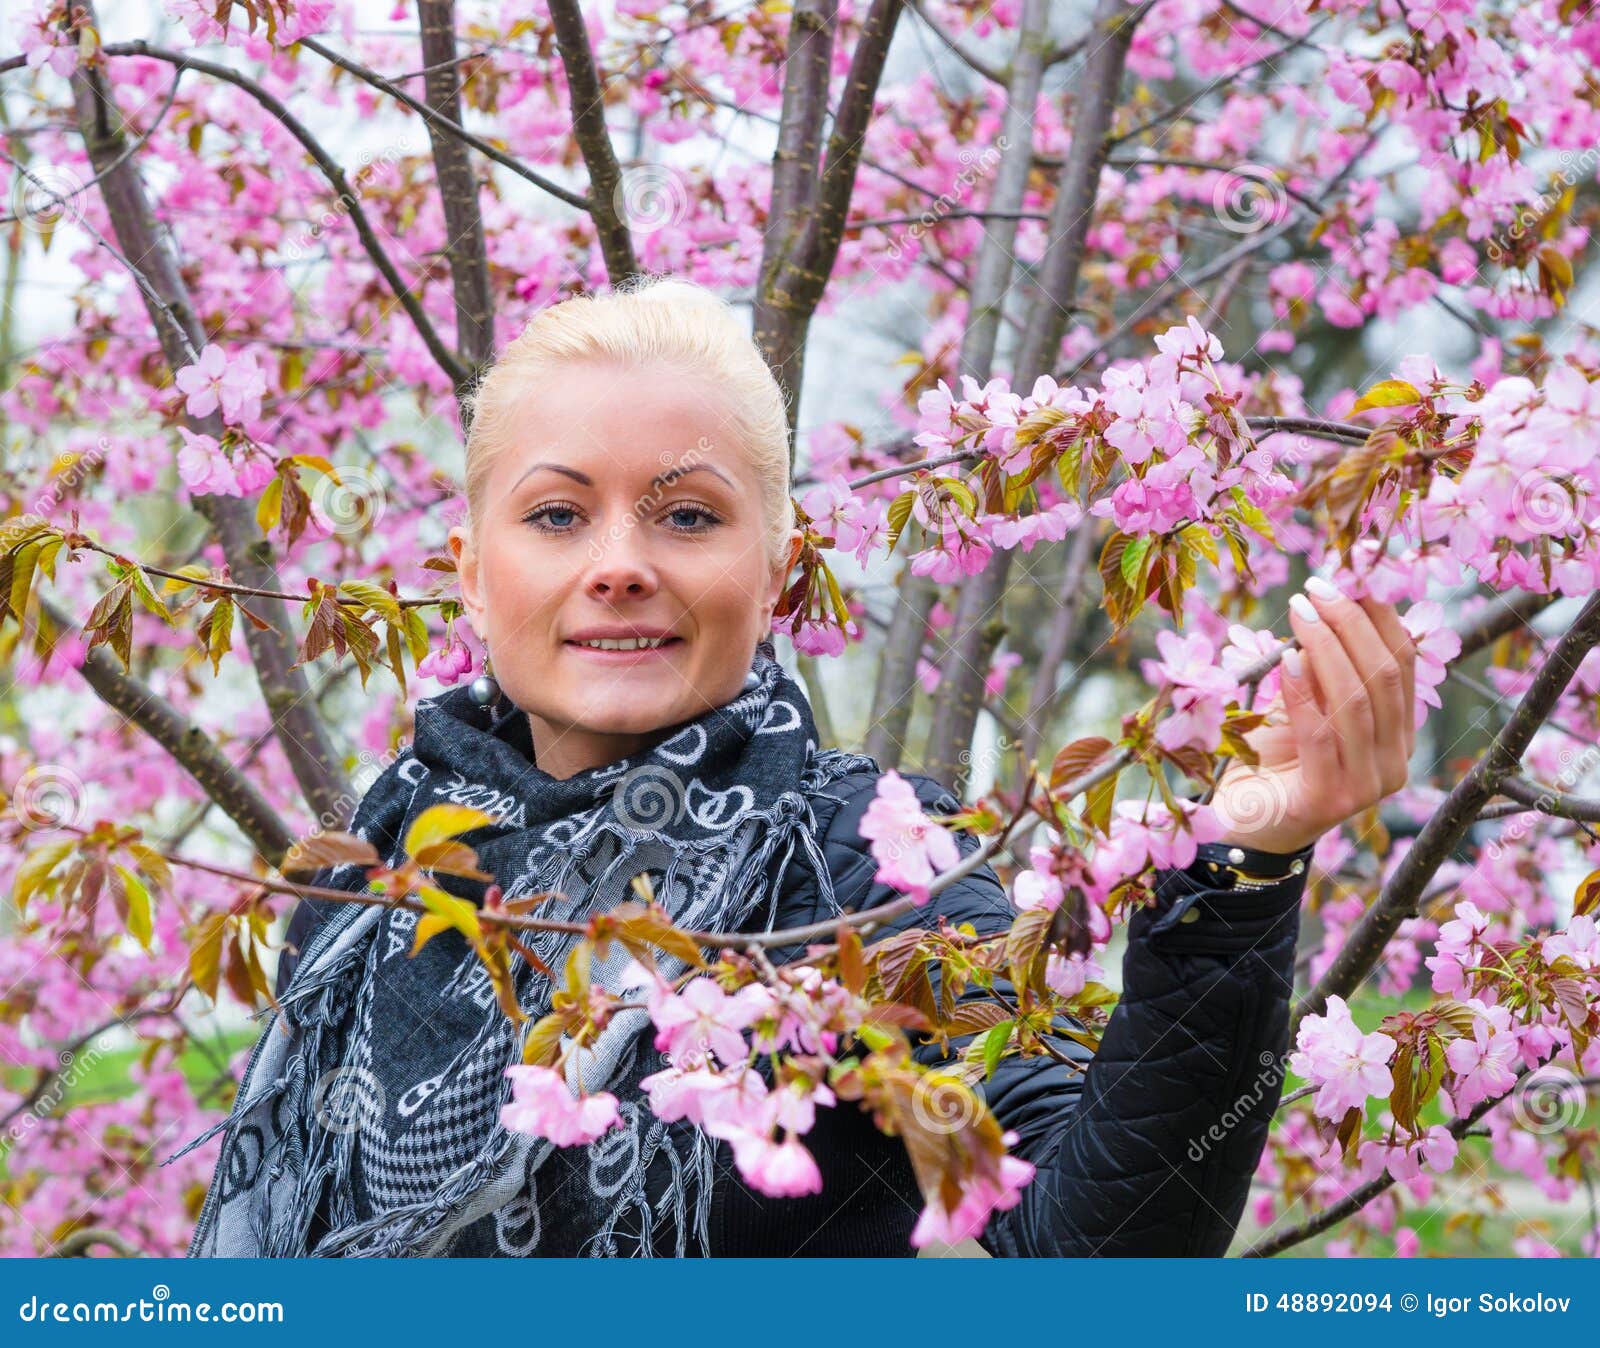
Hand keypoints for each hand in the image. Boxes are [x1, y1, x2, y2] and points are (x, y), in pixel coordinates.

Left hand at [1212, 580, 1417, 855]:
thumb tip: (1328, 604)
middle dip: (1351, 623)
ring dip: (1326, 647)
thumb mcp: (1303, 706)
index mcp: (1398, 736)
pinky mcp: (1329, 800)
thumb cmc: (1271, 762)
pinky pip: (1321, 736)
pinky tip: (1287, 660)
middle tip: (1317, 587)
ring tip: (1300, 610)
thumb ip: (1322, 670)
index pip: (1404, 665)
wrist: (1242, 827)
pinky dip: (1304, 694)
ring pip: (1358, 701)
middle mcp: (1394, 762)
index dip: (1380, 618)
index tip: (1349, 579)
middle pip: (1386, 677)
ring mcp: (1367, 786)